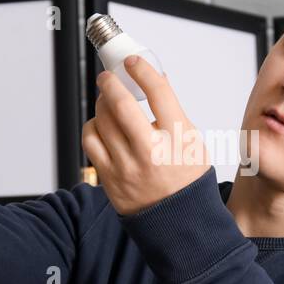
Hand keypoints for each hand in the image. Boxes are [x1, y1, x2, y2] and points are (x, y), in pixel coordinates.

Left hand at [82, 55, 210, 214]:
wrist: (179, 222)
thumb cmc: (187, 180)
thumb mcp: (193, 142)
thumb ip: (173, 112)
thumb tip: (155, 81)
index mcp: (178, 139)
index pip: (159, 92)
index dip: (142, 70)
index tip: (134, 62)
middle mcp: (151, 152)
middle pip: (122, 104)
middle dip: (111, 82)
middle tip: (108, 76)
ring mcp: (127, 166)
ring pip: (102, 120)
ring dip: (102, 103)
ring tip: (107, 101)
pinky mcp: (109, 177)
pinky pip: (90, 141)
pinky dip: (93, 127)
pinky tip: (101, 125)